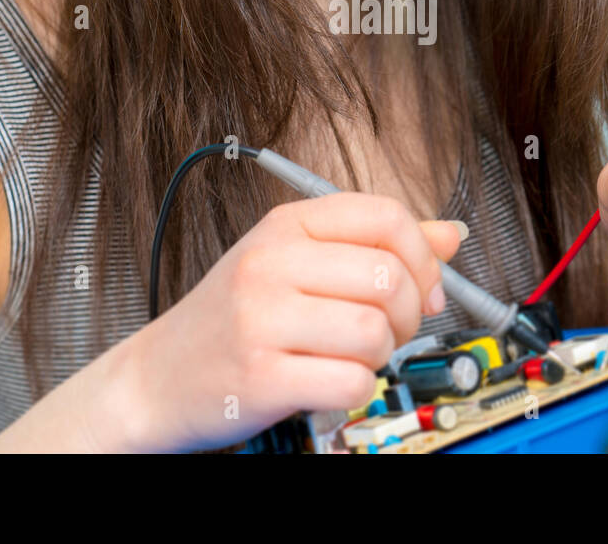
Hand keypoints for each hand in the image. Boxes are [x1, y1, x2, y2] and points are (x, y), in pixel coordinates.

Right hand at [122, 192, 464, 451]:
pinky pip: (352, 381)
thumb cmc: (232, 318)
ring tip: (350, 356)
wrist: (157, 377)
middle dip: (407, 314)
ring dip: (379, 355)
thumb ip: (372, 245)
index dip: (423, 256)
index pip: (386, 217)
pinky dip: (355, 389)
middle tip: (385, 331)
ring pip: (376, 331)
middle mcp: (271, 263)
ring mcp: (262, 319)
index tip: (423, 286)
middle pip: (389, 277)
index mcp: (286, 226)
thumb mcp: (296, 262)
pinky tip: (329, 382)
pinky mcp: (262, 375)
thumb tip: (450, 234)